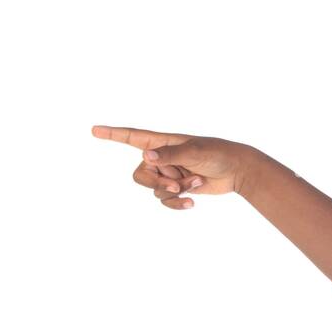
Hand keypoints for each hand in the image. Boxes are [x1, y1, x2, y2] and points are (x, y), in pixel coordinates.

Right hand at [91, 125, 260, 210]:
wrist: (237, 170)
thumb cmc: (218, 153)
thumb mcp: (194, 152)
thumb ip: (170, 154)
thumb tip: (147, 157)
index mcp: (162, 142)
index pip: (132, 137)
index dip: (113, 134)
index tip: (94, 130)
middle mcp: (161, 157)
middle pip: (141, 175)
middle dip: (158, 183)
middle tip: (178, 183)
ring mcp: (168, 174)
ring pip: (155, 190)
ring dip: (175, 191)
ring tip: (196, 183)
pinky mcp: (177, 188)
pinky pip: (166, 200)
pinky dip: (178, 202)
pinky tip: (193, 202)